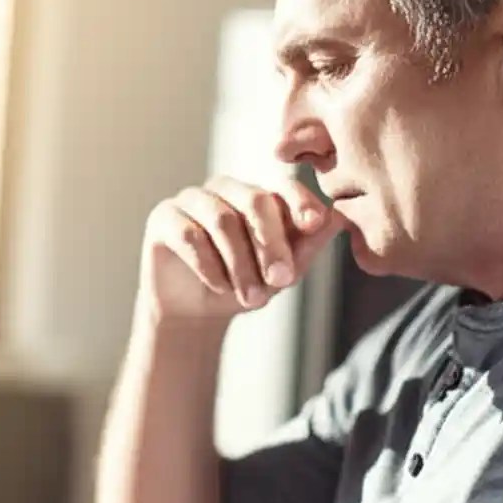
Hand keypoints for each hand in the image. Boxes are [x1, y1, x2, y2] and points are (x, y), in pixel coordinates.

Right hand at [139, 176, 340, 319]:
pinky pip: (190, 234)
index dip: (299, 202)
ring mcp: (191, 200)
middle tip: (282, 281)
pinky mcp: (163, 218)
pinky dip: (209, 264)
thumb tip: (339, 218)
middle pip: (254, 200)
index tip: (313, 224)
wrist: (195, 314)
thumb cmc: (242, 285)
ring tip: (251, 298)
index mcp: (258, 196)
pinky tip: (219, 286)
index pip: (282, 187)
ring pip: (222, 219)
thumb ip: (307, 246)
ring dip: (241, 263)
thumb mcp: (280, 273)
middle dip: (271, 243)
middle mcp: (225, 190)